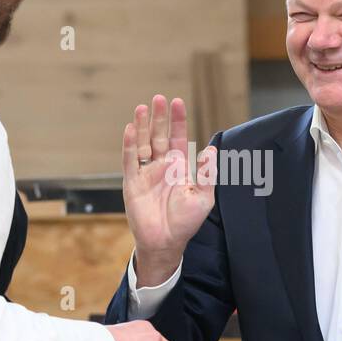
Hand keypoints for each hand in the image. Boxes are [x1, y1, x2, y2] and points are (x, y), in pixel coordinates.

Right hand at [122, 95, 216, 285]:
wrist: (166, 242)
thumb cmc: (186, 222)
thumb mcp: (203, 198)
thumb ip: (207, 174)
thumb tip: (212, 149)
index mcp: (179, 167)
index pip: (178, 138)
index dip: (177, 120)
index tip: (177, 101)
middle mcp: (161, 166)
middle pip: (159, 135)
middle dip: (159, 118)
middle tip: (158, 98)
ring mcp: (146, 173)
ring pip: (143, 143)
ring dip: (142, 126)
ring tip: (142, 107)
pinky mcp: (132, 182)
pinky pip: (130, 160)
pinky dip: (129, 144)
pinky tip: (130, 129)